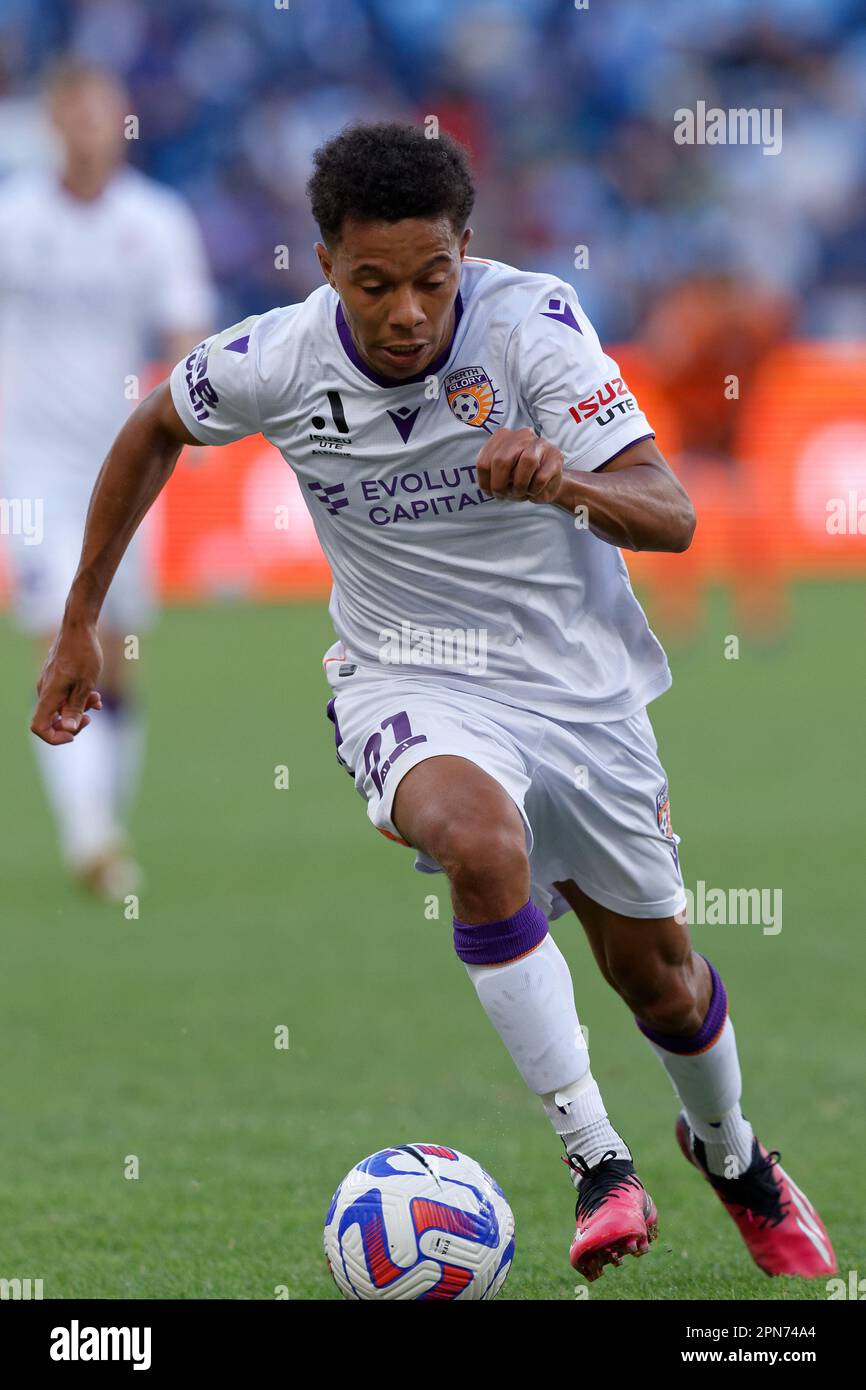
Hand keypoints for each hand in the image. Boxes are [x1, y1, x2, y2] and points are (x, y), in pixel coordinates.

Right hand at [31, 621, 103, 744]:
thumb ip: (75, 708)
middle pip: (52, 720)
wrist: (79, 627)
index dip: (54, 737)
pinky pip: (64, 695)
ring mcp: (49, 684)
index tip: (74, 734)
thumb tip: (69, 730)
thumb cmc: (83, 654)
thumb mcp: (85, 685)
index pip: (39, 727)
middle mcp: (44, 691)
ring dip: (80, 708)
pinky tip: (95, 694)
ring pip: (61, 707)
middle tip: (91, 714)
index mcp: (49, 695)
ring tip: (97, 699)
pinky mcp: (56, 677)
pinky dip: (78, 698)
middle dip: (74, 721)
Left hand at [475, 427, 563, 503]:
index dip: (484, 482)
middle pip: (501, 460)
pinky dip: (534, 489)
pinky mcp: (556, 456)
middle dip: (499, 484)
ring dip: (519, 485)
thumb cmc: (520, 479)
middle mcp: (521, 435)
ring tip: (520, 492)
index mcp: (503, 437)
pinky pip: (541, 476)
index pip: (484, 460)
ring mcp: (540, 443)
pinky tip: (533, 490)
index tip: (490, 492)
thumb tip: (488, 485)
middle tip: (503, 495)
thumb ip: (491, 473)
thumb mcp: (500, 475)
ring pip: (527, 461)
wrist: (546, 484)